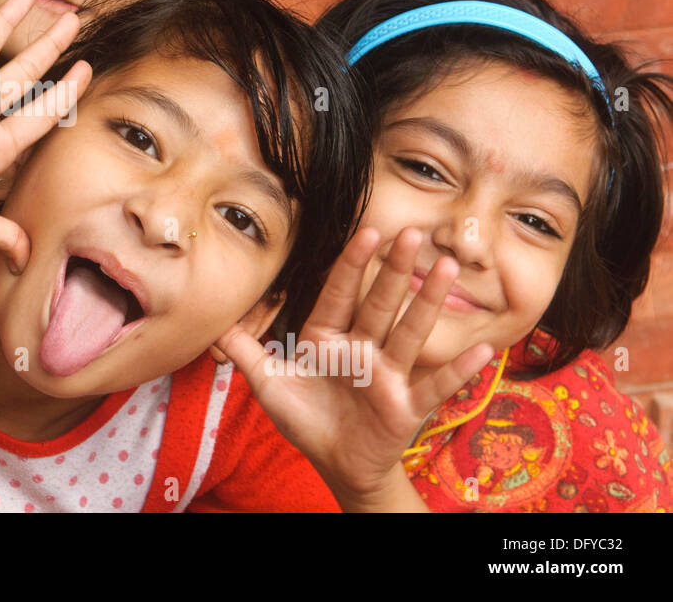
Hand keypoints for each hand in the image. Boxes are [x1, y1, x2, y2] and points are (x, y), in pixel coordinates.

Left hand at [213, 227, 494, 504]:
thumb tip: (212, 323)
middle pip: (380, 303)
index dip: (350, 265)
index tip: (365, 232)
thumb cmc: (306, 419)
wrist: (336, 464)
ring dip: (429, 302)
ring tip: (448, 268)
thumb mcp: (268, 384)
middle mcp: (363, 348)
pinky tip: (484, 350)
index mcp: (328, 338)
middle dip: (394, 269)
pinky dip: (460, 371)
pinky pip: (436, 386)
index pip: (338, 294)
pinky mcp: (407, 405)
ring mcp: (389, 374)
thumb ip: (244, 351)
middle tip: (411, 233)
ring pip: (410, 333)